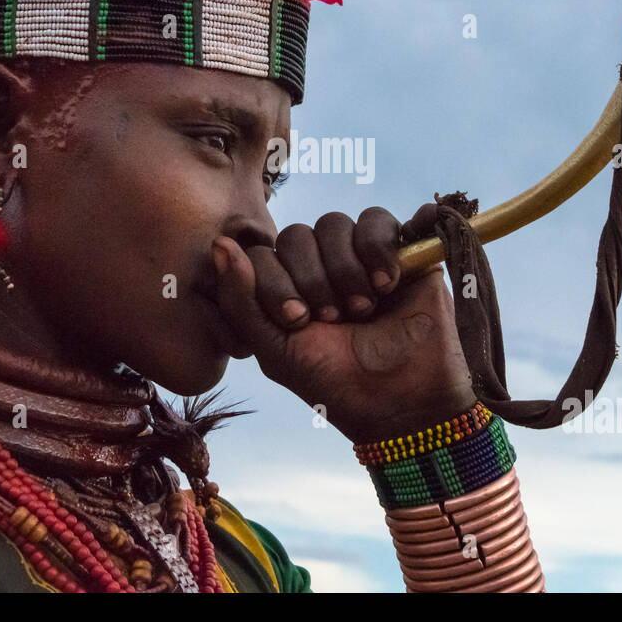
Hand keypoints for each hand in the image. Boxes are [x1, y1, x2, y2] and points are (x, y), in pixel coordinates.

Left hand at [210, 203, 477, 442]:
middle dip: (311, 278)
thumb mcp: (274, 350)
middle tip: (334, 318)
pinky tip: (386, 284)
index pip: (262, 253)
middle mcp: (321, 269)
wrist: (401, 402)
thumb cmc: (334, 382)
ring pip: (334, 224)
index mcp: (287, 290)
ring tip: (363, 308)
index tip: (299, 321)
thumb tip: (220, 244)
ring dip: (344, 269)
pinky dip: (377, 248)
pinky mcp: (401, 251)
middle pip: (296, 235)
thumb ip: (241, 300)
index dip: (275, 282)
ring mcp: (360, 257)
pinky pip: (377, 219)